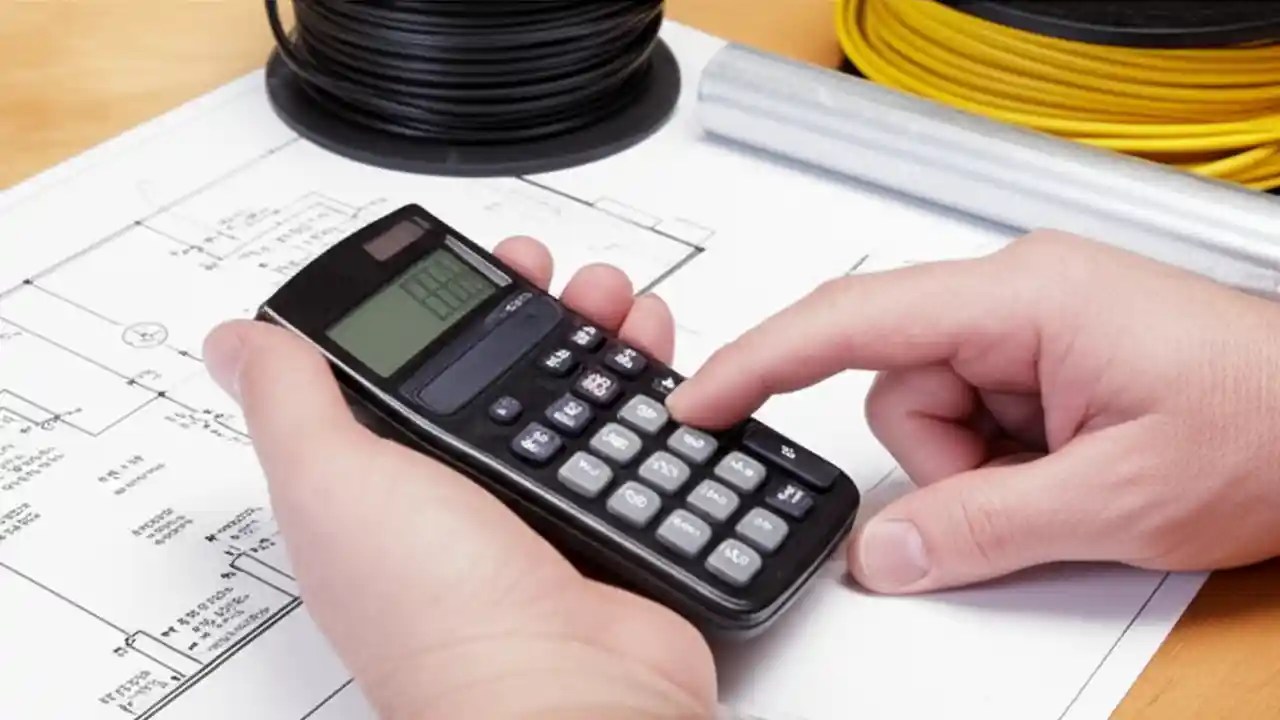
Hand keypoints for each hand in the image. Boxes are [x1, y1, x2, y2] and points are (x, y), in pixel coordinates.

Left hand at [203, 237, 714, 719]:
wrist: (564, 693)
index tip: (482, 263)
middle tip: (561, 278)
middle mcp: (472, 493)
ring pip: (583, 395)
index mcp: (395, 479)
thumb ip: (288, 399)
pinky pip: (644, 441)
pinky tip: (664, 373)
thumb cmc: (442, 613)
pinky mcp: (618, 524)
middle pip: (510, 369)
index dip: (448, 304)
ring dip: (606, 336)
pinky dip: (660, 397)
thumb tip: (237, 340)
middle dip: (540, 306)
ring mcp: (551, 509)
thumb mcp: (334, 481)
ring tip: (620, 307)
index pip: (420, 364)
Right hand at [668, 230, 1279, 593]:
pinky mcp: (1040, 362)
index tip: (700, 402)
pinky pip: (973, 424)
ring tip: (1067, 482)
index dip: (761, 363)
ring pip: (931, 417)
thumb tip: (881, 554)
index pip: (851, 321)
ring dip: (978, 471)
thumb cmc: (1269, 420)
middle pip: (896, 389)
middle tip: (1019, 498)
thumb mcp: (1118, 498)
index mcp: (1021, 297)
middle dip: (940, 464)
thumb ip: (983, 527)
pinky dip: (1002, 466)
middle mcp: (1014, 300)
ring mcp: (1027, 330)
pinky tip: (1068, 469)